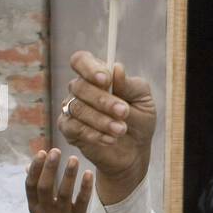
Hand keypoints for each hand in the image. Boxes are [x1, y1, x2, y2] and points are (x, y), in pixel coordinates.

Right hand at [59, 53, 155, 203]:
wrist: (135, 152)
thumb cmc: (139, 121)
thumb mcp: (144, 101)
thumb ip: (131, 85)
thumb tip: (116, 68)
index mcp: (98, 75)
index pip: (81, 60)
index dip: (89, 68)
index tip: (106, 80)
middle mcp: (81, 89)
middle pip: (79, 86)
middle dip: (103, 101)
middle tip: (124, 112)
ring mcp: (72, 108)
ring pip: (77, 108)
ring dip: (101, 120)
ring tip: (121, 130)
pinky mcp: (69, 129)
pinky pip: (72, 127)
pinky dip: (93, 133)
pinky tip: (110, 139)